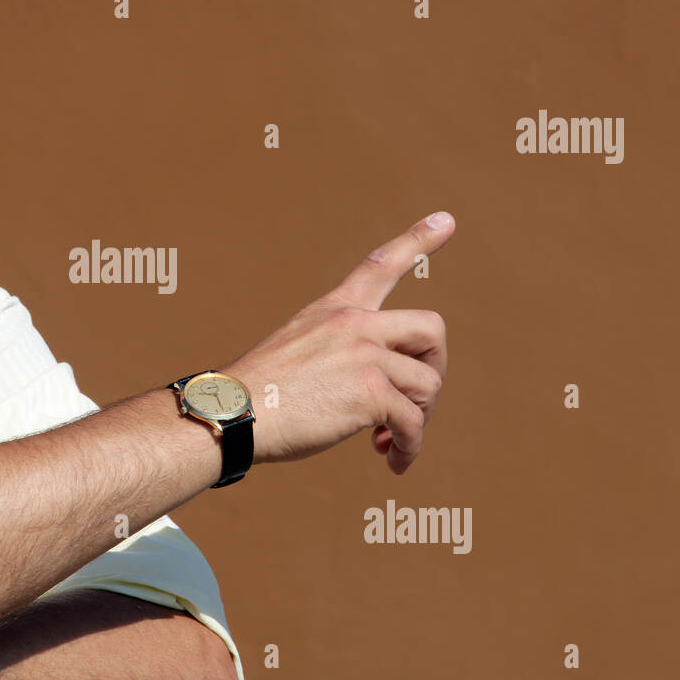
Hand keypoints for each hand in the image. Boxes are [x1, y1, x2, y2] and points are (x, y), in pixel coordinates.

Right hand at [219, 211, 452, 473]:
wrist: (231, 414)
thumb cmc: (257, 395)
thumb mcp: (296, 350)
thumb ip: (338, 352)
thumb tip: (378, 390)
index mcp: (334, 310)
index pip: (380, 264)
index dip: (418, 240)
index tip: (447, 220)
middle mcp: (354, 324)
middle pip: (431, 329)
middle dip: (435, 367)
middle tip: (416, 399)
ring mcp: (364, 356)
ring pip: (427, 385)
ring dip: (419, 418)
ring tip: (391, 439)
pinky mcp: (370, 394)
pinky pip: (412, 423)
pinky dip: (409, 447)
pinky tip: (393, 460)